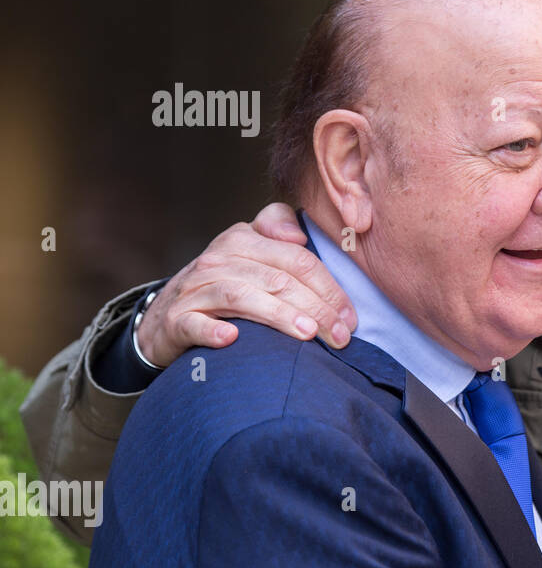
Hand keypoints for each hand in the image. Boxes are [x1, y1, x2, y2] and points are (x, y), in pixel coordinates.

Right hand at [135, 203, 356, 366]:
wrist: (165, 317)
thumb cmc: (224, 285)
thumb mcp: (251, 252)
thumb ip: (278, 229)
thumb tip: (300, 235)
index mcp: (243, 240)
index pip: (297, 259)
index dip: (329, 287)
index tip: (349, 317)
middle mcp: (218, 260)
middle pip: (277, 279)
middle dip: (315, 308)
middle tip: (340, 335)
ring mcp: (194, 289)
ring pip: (241, 297)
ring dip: (278, 315)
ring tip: (308, 335)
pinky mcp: (175, 319)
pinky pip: (194, 322)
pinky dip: (212, 330)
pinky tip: (232, 338)